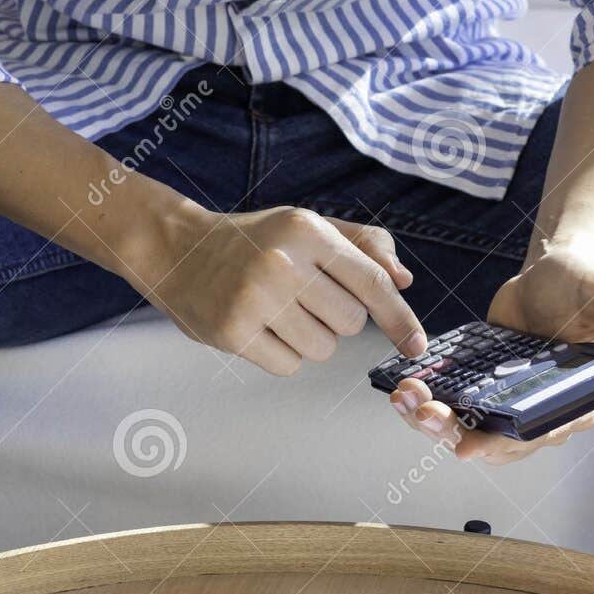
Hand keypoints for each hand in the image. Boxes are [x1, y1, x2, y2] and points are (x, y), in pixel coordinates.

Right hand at [130, 197, 427, 375]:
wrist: (176, 250)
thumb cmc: (254, 240)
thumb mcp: (306, 226)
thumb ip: (362, 247)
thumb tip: (403, 281)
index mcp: (306, 230)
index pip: (372, 283)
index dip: (400, 319)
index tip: (416, 345)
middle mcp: (281, 262)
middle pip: (351, 324)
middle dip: (337, 319)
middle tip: (303, 298)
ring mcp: (254, 299)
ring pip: (323, 350)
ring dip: (310, 339)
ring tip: (279, 312)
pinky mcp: (232, 332)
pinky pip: (289, 366)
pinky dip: (282, 355)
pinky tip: (260, 329)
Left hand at [389, 241, 593, 464]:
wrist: (551, 271)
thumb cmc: (584, 285)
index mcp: (577, 402)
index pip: (538, 436)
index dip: (502, 445)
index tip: (466, 447)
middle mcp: (542, 413)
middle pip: (495, 441)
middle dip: (454, 433)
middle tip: (421, 412)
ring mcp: (509, 404)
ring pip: (467, 430)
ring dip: (431, 423)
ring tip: (403, 398)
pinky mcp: (483, 389)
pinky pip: (453, 407)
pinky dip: (426, 404)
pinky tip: (403, 389)